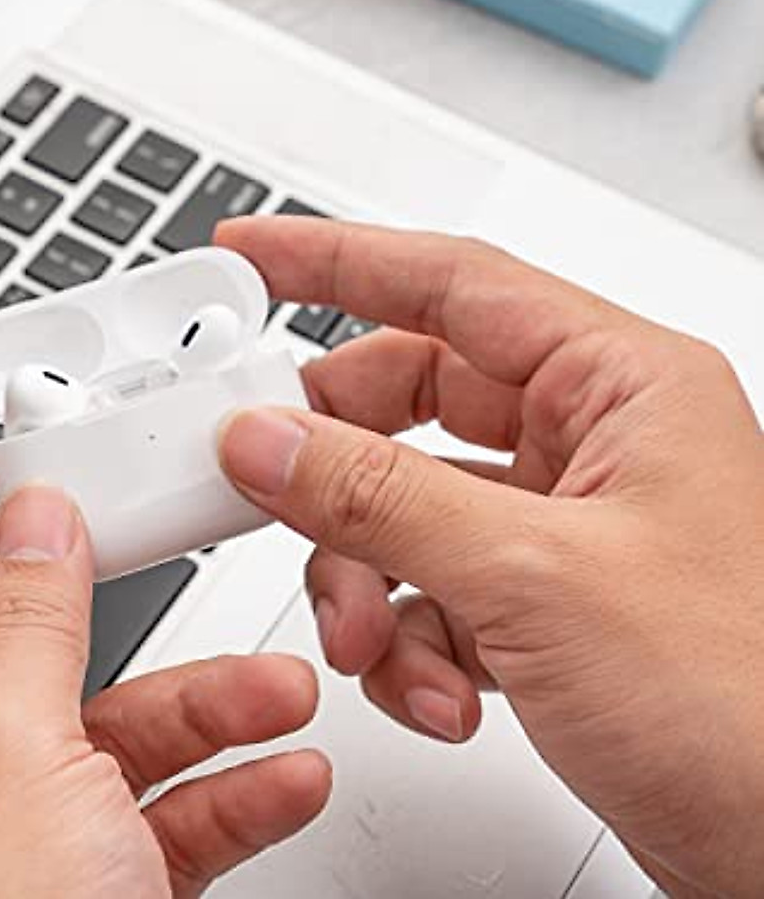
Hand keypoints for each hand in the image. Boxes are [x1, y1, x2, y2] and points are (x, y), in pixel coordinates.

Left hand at [0, 345, 329, 898]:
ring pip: (100, 716)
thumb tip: (33, 521)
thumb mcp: (7, 764)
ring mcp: (4, 829)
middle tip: (134, 503)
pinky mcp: (80, 881)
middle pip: (5, 626)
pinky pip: (152, 805)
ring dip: (195, 699)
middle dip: (94, 581)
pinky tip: (281, 769)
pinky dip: (220, 784)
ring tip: (273, 692)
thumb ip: (23, 624)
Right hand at [216, 217, 763, 898]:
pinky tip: (437, 693)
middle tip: (267, 482)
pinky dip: (409, 642)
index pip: (448, 283)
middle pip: (409, 405)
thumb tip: (268, 440)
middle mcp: (589, 444)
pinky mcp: (542, 604)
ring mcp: (563, 527)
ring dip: (366, 581)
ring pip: (405, 508)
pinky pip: (429, 589)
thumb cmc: (756, 710)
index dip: (335, 259)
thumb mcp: (535, 581)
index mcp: (617, 386)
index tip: (253, 254)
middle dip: (336, 469)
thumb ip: (380, 498)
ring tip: (370, 645)